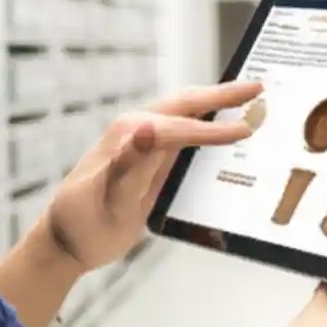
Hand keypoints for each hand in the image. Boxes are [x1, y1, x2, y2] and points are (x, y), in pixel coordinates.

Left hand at [45, 81, 261, 270]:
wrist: (67, 238)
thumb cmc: (83, 221)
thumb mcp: (104, 199)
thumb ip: (128, 165)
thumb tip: (146, 129)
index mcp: (128, 134)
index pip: (180, 128)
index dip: (214, 129)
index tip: (246, 130)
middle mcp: (136, 129)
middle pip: (186, 104)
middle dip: (223, 95)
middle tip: (258, 88)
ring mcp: (143, 140)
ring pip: (186, 112)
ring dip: (218, 102)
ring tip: (251, 97)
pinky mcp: (149, 155)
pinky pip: (184, 131)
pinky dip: (208, 122)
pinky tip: (227, 125)